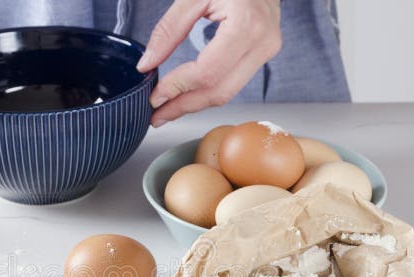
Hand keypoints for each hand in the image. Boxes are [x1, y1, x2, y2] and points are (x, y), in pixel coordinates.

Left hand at [137, 0, 281, 126]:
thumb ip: (168, 30)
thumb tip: (147, 64)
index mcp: (246, 24)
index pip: (208, 72)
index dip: (178, 89)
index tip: (155, 98)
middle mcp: (263, 42)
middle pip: (219, 91)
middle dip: (184, 106)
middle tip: (157, 115)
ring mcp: (266, 50)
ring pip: (227, 93)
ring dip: (194, 104)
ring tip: (167, 109)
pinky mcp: (263, 55)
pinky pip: (232, 82)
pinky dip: (207, 92)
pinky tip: (188, 95)